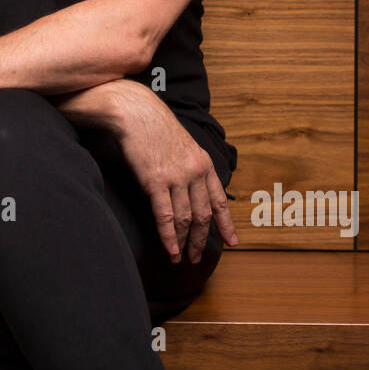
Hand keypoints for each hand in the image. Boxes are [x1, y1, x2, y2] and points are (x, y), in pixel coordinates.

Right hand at [107, 82, 238, 262]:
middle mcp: (195, 172)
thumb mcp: (184, 144)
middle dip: (201, 240)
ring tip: (180, 257)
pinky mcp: (156, 181)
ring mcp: (176, 177)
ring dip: (184, 242)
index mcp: (204, 163)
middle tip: (197, 257)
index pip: (220, 201)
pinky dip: (168, 236)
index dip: (227, 224)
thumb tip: (192, 188)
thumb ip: (191, 166)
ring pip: (185, 219)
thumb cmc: (155, 126)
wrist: (136, 112)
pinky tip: (170, 249)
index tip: (232, 242)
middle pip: (203, 215)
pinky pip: (165, 215)